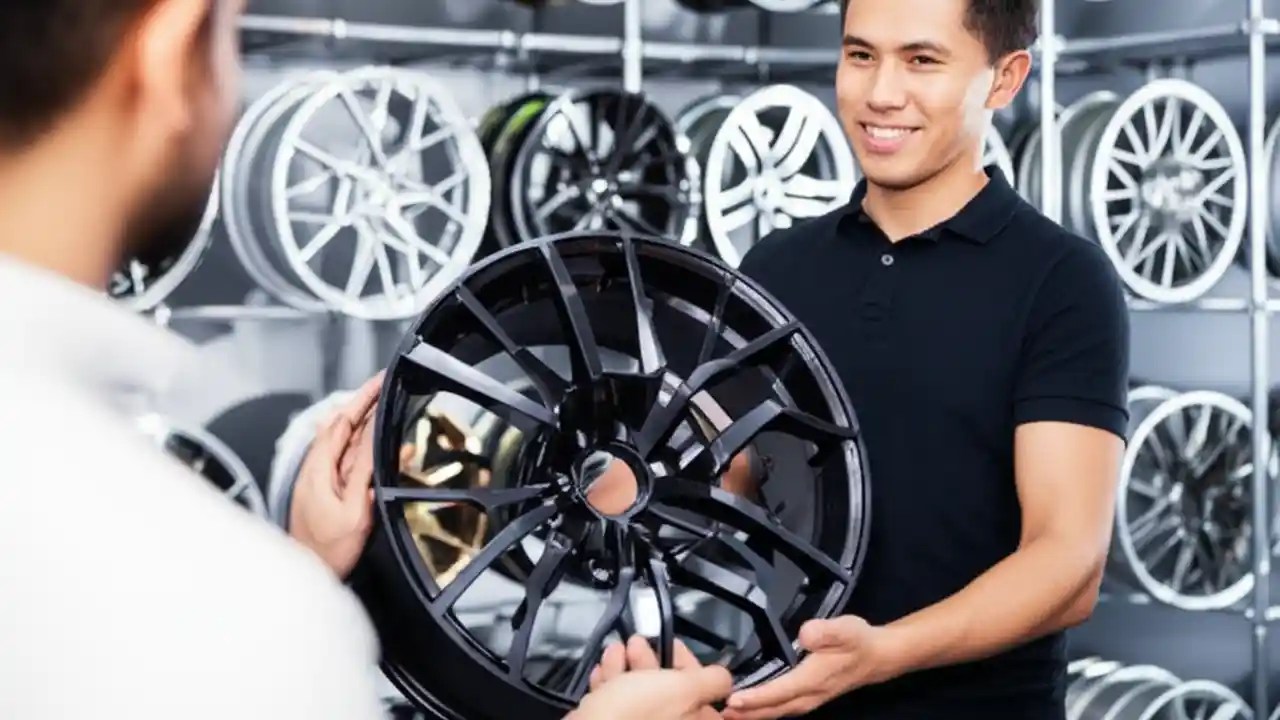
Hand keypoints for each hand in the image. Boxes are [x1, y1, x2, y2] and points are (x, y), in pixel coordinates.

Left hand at [289, 371, 384, 578]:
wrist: (308, 573)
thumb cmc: (329, 550)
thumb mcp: (355, 511)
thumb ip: (364, 474)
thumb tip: (375, 442)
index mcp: (320, 469)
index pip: (342, 422)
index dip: (362, 399)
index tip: (379, 381)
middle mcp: (316, 468)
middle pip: (341, 426)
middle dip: (364, 403)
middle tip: (385, 387)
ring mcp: (319, 478)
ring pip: (343, 440)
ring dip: (364, 421)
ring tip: (384, 406)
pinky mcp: (325, 489)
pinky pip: (345, 458)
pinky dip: (362, 443)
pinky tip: (378, 443)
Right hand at [570, 635, 731, 719]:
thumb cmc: (640, 710)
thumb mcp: (686, 689)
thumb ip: (712, 680)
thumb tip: (725, 679)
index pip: (699, 695)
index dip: (687, 665)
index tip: (672, 646)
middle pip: (666, 693)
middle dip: (651, 662)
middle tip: (636, 643)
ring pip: (637, 696)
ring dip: (626, 668)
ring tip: (615, 651)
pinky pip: (614, 705)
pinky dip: (609, 684)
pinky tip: (602, 670)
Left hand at [722, 616, 899, 719]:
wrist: (876, 657)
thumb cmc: (857, 641)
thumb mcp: (845, 629)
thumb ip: (826, 631)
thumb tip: (806, 634)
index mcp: (813, 680)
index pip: (779, 692)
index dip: (756, 697)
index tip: (732, 699)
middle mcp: (808, 696)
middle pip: (772, 709)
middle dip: (745, 712)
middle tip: (715, 711)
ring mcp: (806, 700)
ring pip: (774, 712)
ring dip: (750, 714)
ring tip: (723, 713)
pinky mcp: (805, 698)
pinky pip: (778, 709)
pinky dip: (760, 710)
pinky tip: (744, 707)